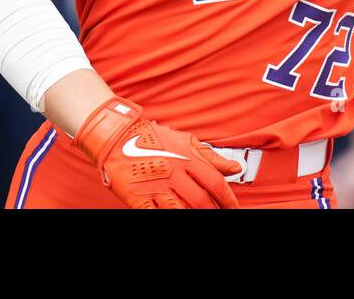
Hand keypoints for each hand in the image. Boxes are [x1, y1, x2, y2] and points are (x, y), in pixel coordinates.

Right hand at [72, 97, 243, 207]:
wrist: (117, 136)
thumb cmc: (153, 138)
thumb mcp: (185, 141)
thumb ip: (211, 156)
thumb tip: (236, 168)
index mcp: (186, 159)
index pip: (215, 182)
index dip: (228, 198)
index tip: (233, 207)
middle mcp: (173, 174)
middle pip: (200, 200)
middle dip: (213, 211)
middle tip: (219, 214)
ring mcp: (155, 186)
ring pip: (181, 210)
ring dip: (194, 215)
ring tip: (201, 217)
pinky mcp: (138, 197)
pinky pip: (156, 214)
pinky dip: (167, 216)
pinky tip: (174, 215)